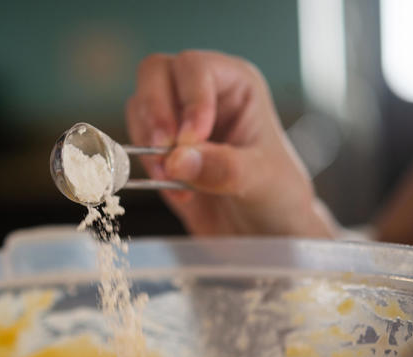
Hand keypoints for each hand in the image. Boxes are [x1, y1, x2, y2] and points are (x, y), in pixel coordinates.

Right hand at [125, 50, 336, 236]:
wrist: (264, 232)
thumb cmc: (278, 197)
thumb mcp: (263, 181)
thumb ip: (225, 167)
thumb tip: (178, 158)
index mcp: (236, 84)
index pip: (196, 69)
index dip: (187, 100)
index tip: (191, 139)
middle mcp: (203, 94)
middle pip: (155, 73)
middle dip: (155, 114)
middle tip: (164, 151)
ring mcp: (177, 120)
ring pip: (139, 107)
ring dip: (147, 144)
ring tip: (174, 178)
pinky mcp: (160, 149)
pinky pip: (133, 142)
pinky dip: (145, 166)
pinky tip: (175, 189)